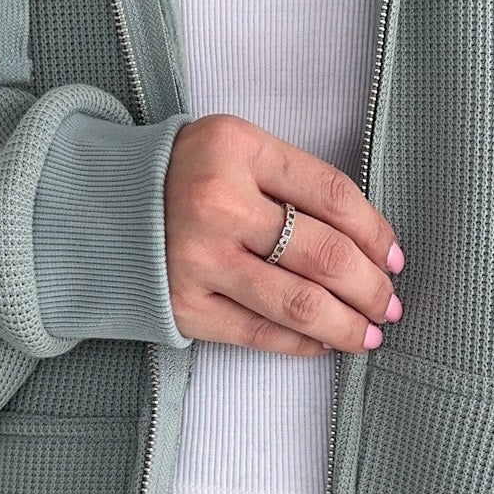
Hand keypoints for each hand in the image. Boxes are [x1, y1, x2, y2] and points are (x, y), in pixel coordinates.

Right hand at [164, 114, 404, 353]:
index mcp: (238, 149)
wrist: (99, 204)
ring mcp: (199, 259)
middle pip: (324, 255)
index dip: (377, 234)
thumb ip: (296, 184)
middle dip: (370, 288)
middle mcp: (218, 204)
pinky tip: (323, 343)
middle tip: (388, 305)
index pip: (333, 195)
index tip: (394, 259)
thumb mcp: (238, 150)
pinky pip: (259, 334)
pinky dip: (301, 344)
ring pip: (299, 304)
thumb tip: (371, 246)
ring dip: (347, 326)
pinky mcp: (184, 305)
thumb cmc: (188, 175)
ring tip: (368, 335)